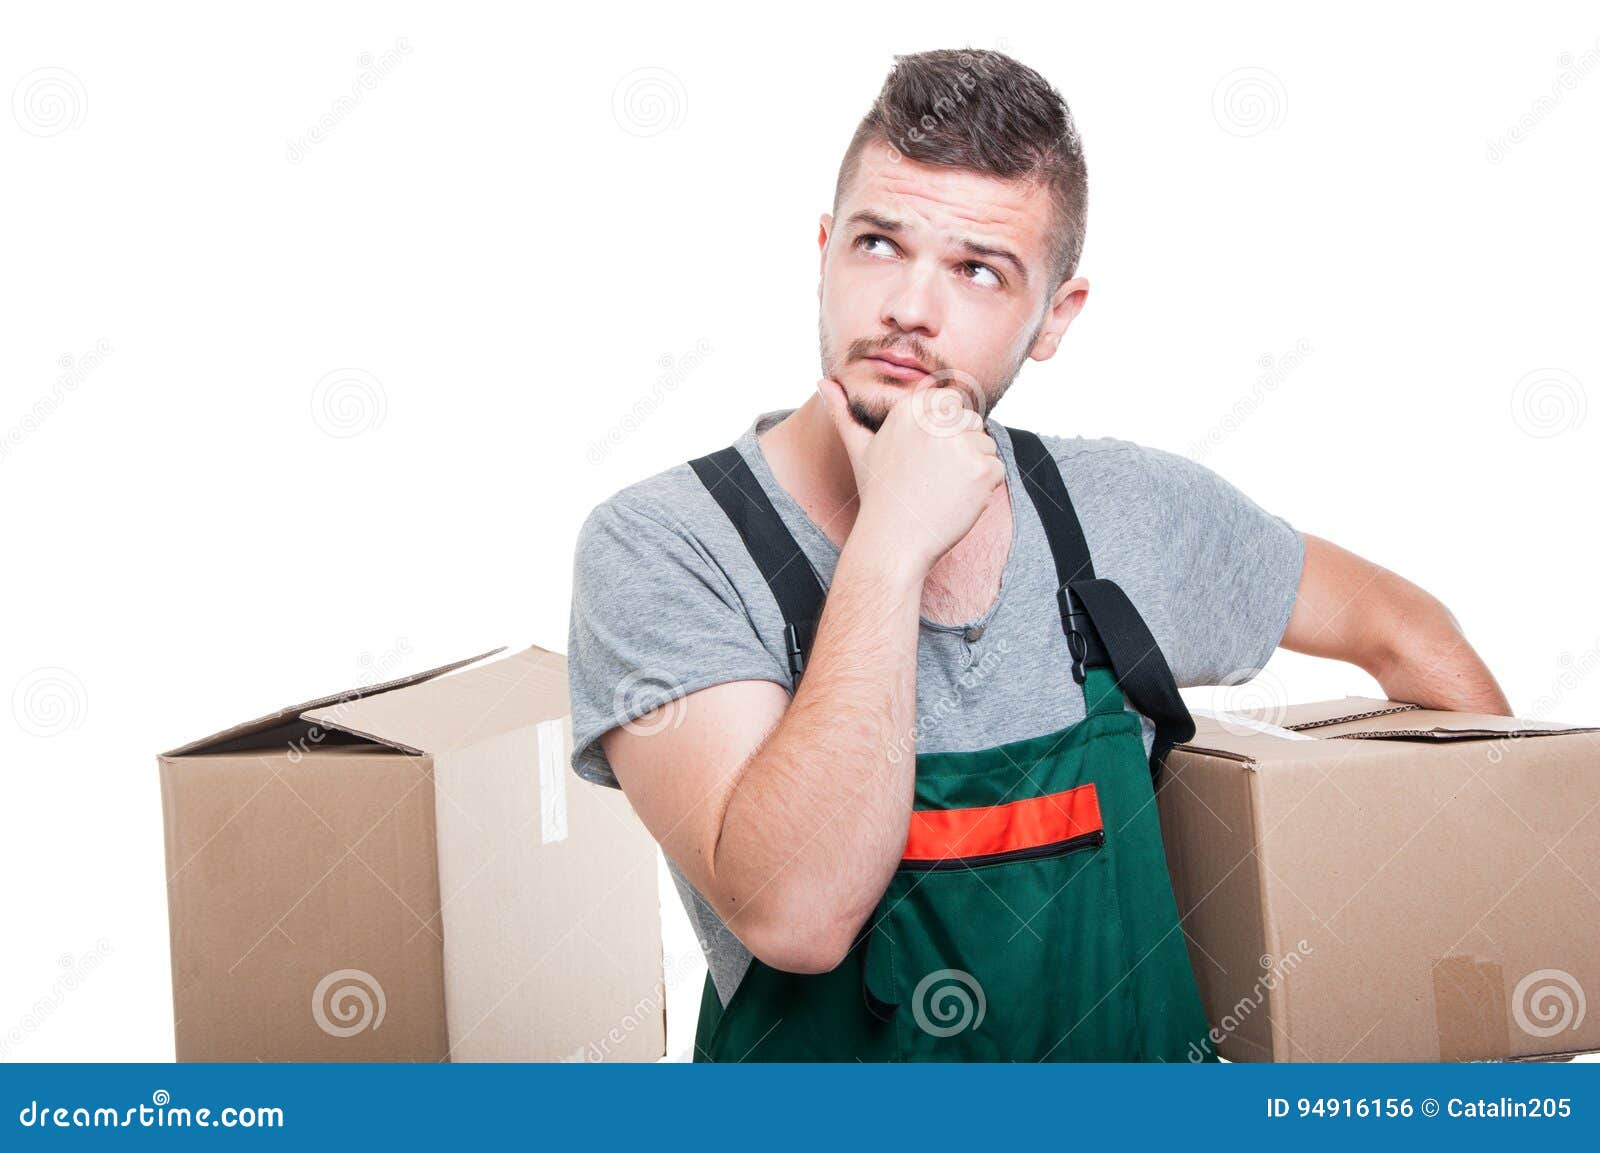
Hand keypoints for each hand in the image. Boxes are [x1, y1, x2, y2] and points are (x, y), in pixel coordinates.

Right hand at [816, 373, 1003, 573]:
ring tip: (941, 488)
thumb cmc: (878, 495)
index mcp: (909, 408)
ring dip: (972, 466)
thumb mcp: (859, 448)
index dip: (942, 428)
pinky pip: (996, 468)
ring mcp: (961, 444)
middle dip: (959, 446)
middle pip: (970, 420)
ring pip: (985, 443)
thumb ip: (843, 411)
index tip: (926, 455)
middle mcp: (935, 420)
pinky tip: (955, 499)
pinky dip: (984, 487)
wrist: (894, 542)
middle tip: (932, 476)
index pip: (949, 399)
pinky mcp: (982, 469)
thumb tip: (822, 381)